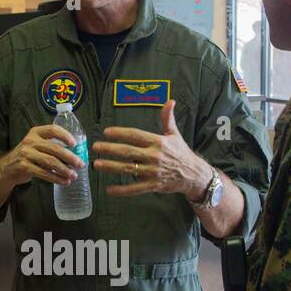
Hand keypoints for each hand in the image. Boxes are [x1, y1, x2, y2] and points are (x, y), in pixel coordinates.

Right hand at [0, 124, 84, 187]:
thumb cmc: (27, 156)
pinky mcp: (24, 166)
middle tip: (80, 164)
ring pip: (50, 162)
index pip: (53, 130)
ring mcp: (26, 154)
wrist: (7, 168)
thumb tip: (74, 155)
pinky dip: (56, 178)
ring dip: (64, 170)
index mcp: (36, 132)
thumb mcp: (36, 145)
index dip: (65, 135)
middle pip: (54, 148)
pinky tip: (64, 181)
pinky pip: (44, 173)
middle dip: (70, 157)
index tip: (75, 144)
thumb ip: (50, 146)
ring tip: (74, 176)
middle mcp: (30, 141)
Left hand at [93, 100, 209, 198]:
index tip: (106, 132)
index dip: (120, 133)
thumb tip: (170, 101)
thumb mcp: (175, 134)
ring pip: (128, 168)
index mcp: (158, 142)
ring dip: (111, 166)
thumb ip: (167, 118)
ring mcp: (153, 172)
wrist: (194, 174)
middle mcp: (155, 156)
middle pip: (128, 151)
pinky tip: (109, 190)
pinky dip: (122, 190)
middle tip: (96, 147)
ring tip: (97, 164)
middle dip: (110, 149)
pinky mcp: (153, 185)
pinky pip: (135, 188)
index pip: (135, 135)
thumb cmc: (181, 153)